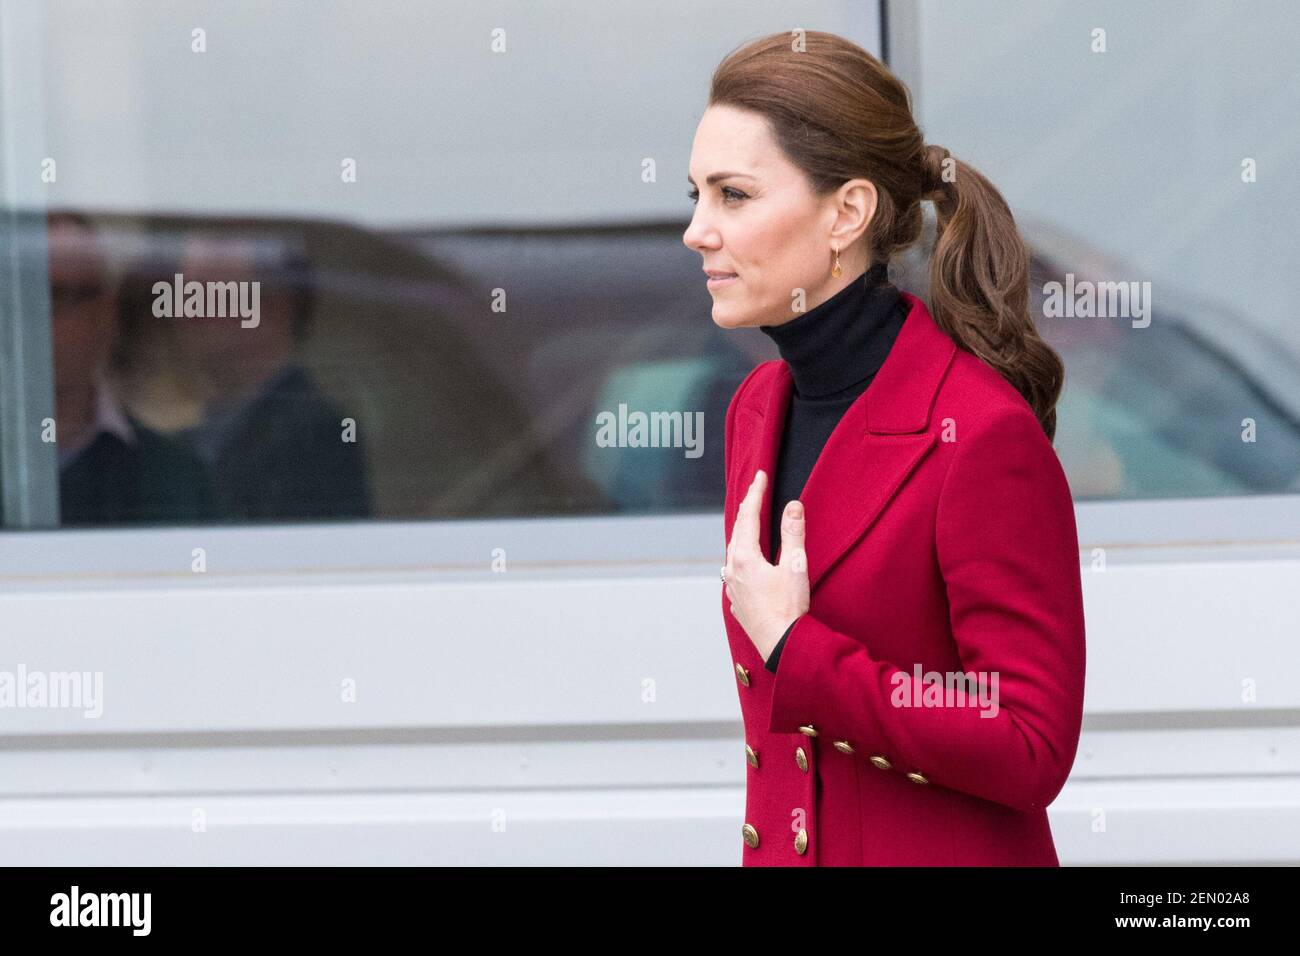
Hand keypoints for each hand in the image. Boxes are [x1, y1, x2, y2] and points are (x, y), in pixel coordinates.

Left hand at [724, 469, 810, 660]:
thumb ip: (793, 534)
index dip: (756, 494)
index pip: (749, 517)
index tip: (760, 476)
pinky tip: (744, 562)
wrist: (781, 645)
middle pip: (737, 531)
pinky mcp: (737, 602)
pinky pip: (734, 571)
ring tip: (747, 522)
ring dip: (741, 533)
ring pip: (732, 551)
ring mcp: (732, 587)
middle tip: (755, 491)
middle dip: (747, 509)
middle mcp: (733, 570)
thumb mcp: (796, 567)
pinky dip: (739, 557)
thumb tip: (792, 506)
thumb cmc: (788, 608)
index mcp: (746, 558)